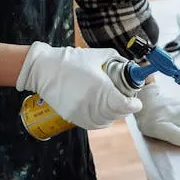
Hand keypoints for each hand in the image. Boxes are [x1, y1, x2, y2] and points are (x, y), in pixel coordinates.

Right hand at [16, 42, 141, 129]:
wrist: (43, 69)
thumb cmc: (70, 60)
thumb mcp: (97, 55)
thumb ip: (116, 59)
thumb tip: (129, 64)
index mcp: (100, 87)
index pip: (123, 105)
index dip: (133, 105)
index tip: (136, 101)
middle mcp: (91, 103)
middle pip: (117, 114)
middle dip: (125, 108)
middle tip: (127, 100)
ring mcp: (81, 112)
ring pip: (105, 121)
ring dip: (114, 115)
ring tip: (115, 106)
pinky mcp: (72, 117)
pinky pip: (92, 124)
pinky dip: (101, 120)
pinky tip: (103, 113)